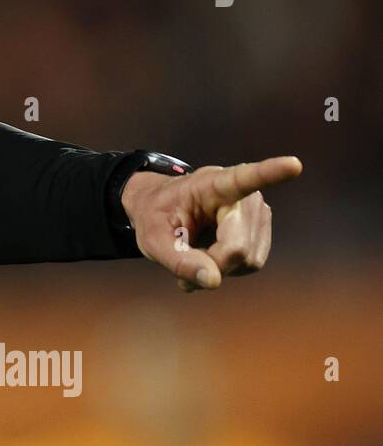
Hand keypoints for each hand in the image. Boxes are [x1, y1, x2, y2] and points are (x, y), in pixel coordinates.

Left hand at [120, 156, 302, 291]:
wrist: (162, 210)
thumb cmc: (155, 217)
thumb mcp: (152, 239)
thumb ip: (178, 260)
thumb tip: (214, 281)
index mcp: (214, 184)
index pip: (245, 178)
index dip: (271, 172)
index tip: (293, 164)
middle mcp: (245, 196)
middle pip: (237, 247)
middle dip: (210, 263)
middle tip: (181, 260)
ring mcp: (259, 214)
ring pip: (247, 260)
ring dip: (218, 267)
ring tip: (194, 252)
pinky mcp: (262, 232)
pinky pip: (250, 264)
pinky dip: (228, 268)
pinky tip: (209, 256)